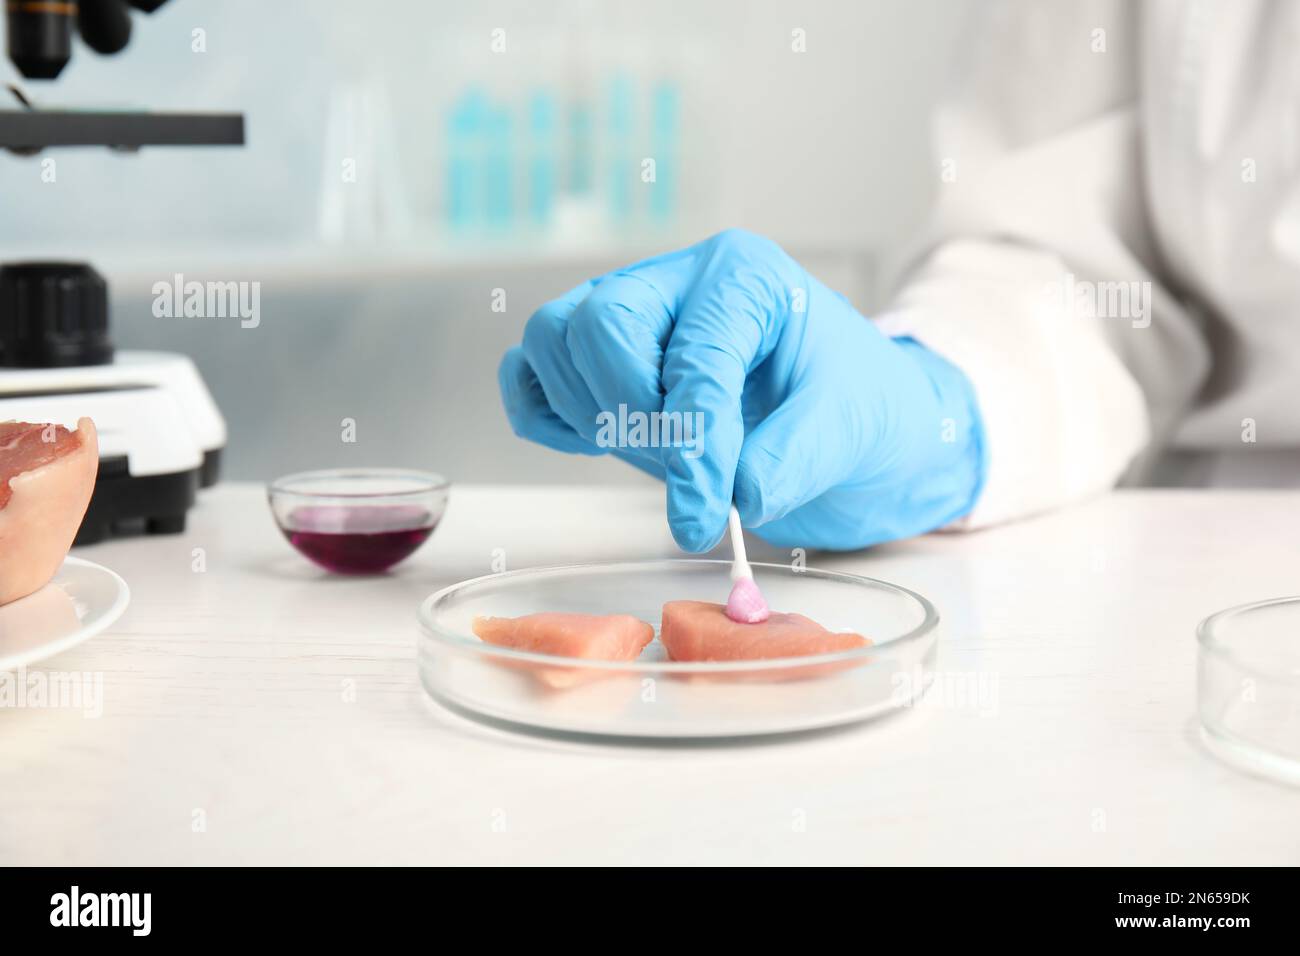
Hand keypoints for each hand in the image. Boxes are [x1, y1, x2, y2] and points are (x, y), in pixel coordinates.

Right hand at [498, 229, 986, 550]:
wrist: (847, 411)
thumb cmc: (851, 404)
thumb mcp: (846, 430)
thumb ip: (789, 461)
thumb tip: (732, 494)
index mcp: (744, 275)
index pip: (693, 355)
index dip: (692, 443)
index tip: (702, 515)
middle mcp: (676, 277)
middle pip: (599, 325)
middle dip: (636, 416)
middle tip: (687, 473)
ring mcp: (628, 310)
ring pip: (553, 340)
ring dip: (592, 414)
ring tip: (662, 456)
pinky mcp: (599, 354)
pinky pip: (531, 369)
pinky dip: (547, 413)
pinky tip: (600, 444)